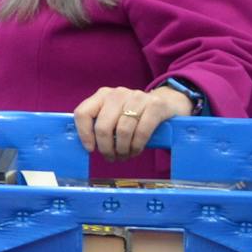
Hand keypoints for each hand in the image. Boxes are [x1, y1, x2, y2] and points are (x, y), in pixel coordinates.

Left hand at [74, 83, 191, 158]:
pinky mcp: (155, 106)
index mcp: (102, 95)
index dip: (84, 134)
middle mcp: (118, 93)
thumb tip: (88, 146)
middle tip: (111, 157)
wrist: (168, 103)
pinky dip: (136, 146)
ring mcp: (137, 97)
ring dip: (122, 149)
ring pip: (122, 131)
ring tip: (124, 156)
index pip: (83, 113)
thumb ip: (101, 124)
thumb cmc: (135, 114)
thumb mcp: (115, 115)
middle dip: (105, 148)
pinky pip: (141, 132)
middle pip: (103, 126)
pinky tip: (135, 151)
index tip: (91, 149)